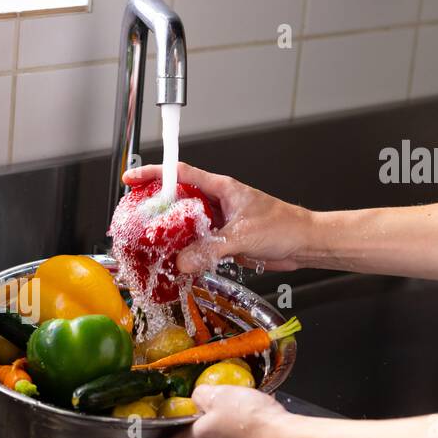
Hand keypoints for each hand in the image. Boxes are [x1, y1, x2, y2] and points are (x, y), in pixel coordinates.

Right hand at [123, 163, 313, 273]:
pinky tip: (176, 262)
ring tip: (151, 245)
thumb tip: (183, 261)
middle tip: (135, 219)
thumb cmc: (285, 226)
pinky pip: (196, 244)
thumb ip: (212, 248)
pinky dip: (185, 253)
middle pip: (177, 201)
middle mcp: (216, 203)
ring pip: (185, 225)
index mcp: (221, 189)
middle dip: (155, 209)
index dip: (154, 175)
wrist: (304, 244)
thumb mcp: (243, 236)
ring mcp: (218, 222)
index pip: (180, 174)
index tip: (133, 180)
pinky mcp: (222, 240)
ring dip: (170, 235)